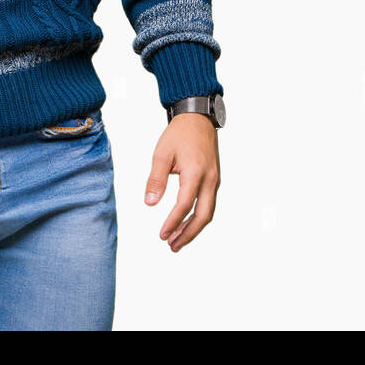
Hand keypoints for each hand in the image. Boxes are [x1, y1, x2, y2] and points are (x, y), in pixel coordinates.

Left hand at [145, 112, 220, 251]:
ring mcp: (214, 180)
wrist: (198, 118)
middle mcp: (209, 179)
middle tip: (172, 246)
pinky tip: (186, 222)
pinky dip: (198, 217)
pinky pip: (208, 203)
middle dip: (188, 234)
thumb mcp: (162, 153)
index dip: (173, 222)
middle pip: (203, 216)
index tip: (162, 235)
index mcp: (196, 172)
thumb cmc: (179, 134)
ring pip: (208, 212)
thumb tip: (149, 203)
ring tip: (177, 240)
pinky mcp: (214, 179)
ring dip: (193, 228)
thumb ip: (156, 179)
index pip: (184, 205)